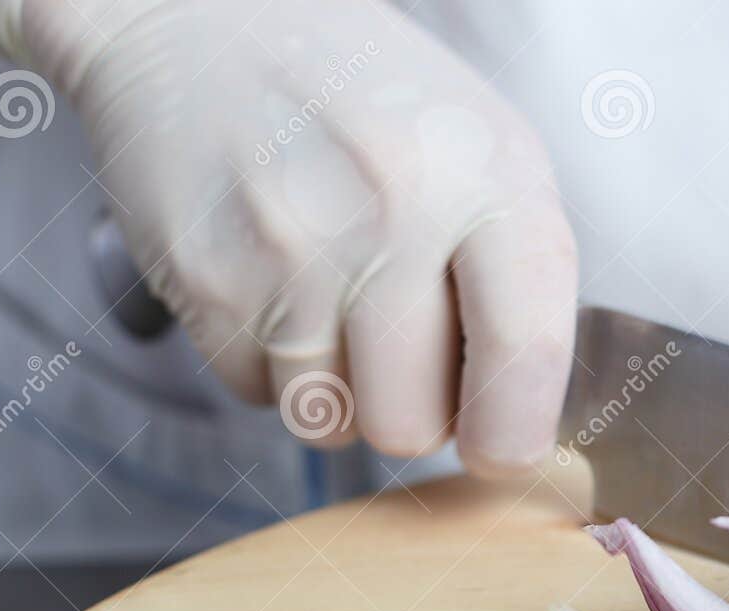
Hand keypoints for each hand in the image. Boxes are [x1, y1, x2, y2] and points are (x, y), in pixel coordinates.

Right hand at [4, 0, 577, 469]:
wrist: (201, 18)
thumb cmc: (369, 100)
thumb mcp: (486, 153)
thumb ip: (526, 278)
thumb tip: (528, 419)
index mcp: (489, 174)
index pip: (527, 351)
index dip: (514, 434)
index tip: (500, 448)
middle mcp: (395, 207)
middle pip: (414, 425)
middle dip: (412, 408)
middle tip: (398, 340)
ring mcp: (293, 245)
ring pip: (333, 424)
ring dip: (338, 387)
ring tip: (332, 292)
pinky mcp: (209, 276)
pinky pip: (258, 394)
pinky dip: (269, 362)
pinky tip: (274, 280)